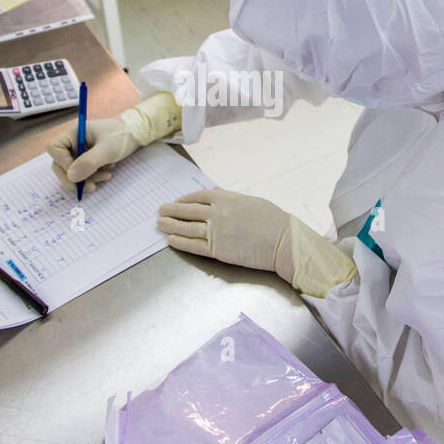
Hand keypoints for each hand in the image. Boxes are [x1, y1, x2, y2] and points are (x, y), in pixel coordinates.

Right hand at [46, 116, 138, 192]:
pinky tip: (108, 172)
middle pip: (60, 164)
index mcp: (73, 133)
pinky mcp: (87, 159)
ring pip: (73, 172)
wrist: (136, 134)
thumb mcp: (106, 149)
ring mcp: (79, 151)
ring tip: (106, 176)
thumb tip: (71, 177)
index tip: (80, 172)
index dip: (63, 164)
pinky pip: (83, 173)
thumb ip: (88, 162)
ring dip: (87, 179)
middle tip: (91, 187)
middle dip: (76, 178)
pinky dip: (93, 177)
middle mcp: (73, 142)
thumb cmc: (121, 136)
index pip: (54, 150)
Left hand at [157, 187, 358, 296]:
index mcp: (227, 199)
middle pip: (188, 211)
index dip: (184, 200)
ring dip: (171, 226)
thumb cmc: (273, 221)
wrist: (283, 242)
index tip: (176, 202)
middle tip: (160, 211)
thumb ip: (231, 198)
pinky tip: (170, 240)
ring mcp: (217, 232)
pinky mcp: (218, 250)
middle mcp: (218, 213)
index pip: (199, 197)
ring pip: (187, 228)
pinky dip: (180, 242)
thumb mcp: (251, 202)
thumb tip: (216, 193)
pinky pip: (194, 246)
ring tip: (159, 224)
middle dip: (172, 211)